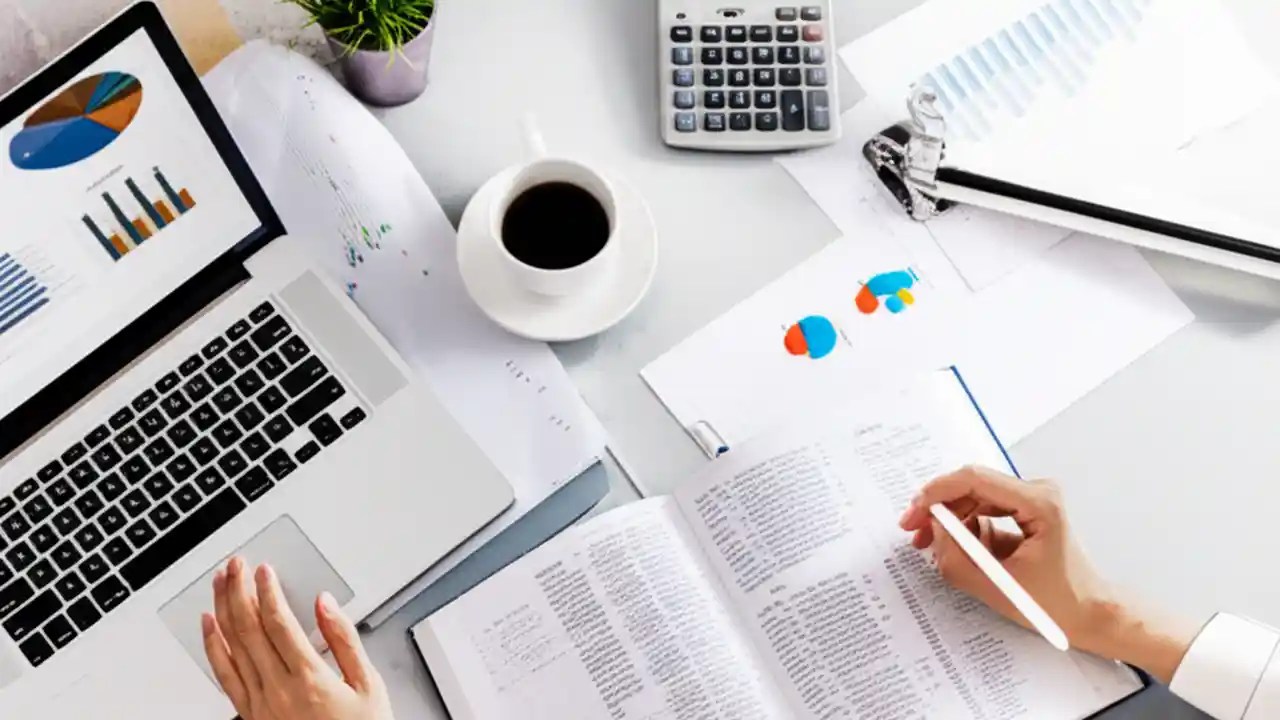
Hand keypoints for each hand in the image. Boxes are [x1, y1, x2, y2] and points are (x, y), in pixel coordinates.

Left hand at [201, 557, 395, 719]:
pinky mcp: (250, 714)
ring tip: (220, 583)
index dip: (268, 591)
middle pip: (249, 628)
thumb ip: (345, 640)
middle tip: (237, 565)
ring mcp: (259, 703)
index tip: (264, 570)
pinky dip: (212, 646)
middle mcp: (278, 690)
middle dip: (240, 590)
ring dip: (223, 609)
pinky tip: (209, 626)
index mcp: (310, 678)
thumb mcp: (369, 685)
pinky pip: (223, 675)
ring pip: (231, 646)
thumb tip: (326, 605)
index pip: (279, 622)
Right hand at [899, 466, 1193, 682]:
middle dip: (938, 506)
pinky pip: (985, 509)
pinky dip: (965, 525)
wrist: (1090, 613)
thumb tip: (934, 531)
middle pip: (972, 485)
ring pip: (975, 497)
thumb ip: (958, 559)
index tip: (916, 511)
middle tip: (913, 528)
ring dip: (949, 518)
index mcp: (1040, 503)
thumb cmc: (1058, 604)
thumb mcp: (998, 586)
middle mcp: (1038, 492)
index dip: (938, 492)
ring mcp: (1033, 500)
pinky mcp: (1026, 512)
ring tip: (928, 542)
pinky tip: (952, 545)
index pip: (975, 479)